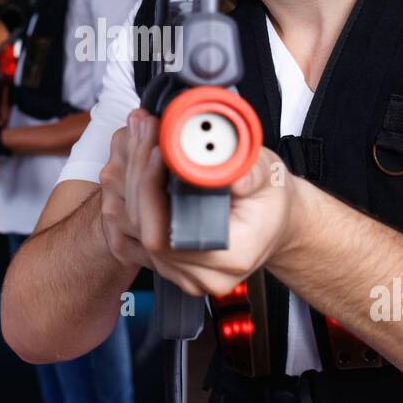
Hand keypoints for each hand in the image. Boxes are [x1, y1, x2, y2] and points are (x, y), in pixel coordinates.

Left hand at [100, 108, 298, 297]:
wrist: (272, 222)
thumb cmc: (270, 201)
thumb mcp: (270, 178)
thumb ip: (250, 172)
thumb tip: (226, 165)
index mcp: (231, 256)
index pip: (168, 235)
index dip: (152, 190)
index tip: (157, 150)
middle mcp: (203, 274)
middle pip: (144, 227)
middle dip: (138, 172)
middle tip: (143, 128)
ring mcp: (182, 273)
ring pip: (132, 227)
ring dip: (130, 177)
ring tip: (140, 134)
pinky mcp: (167, 263)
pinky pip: (132, 230)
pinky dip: (130, 192)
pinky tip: (136, 160)